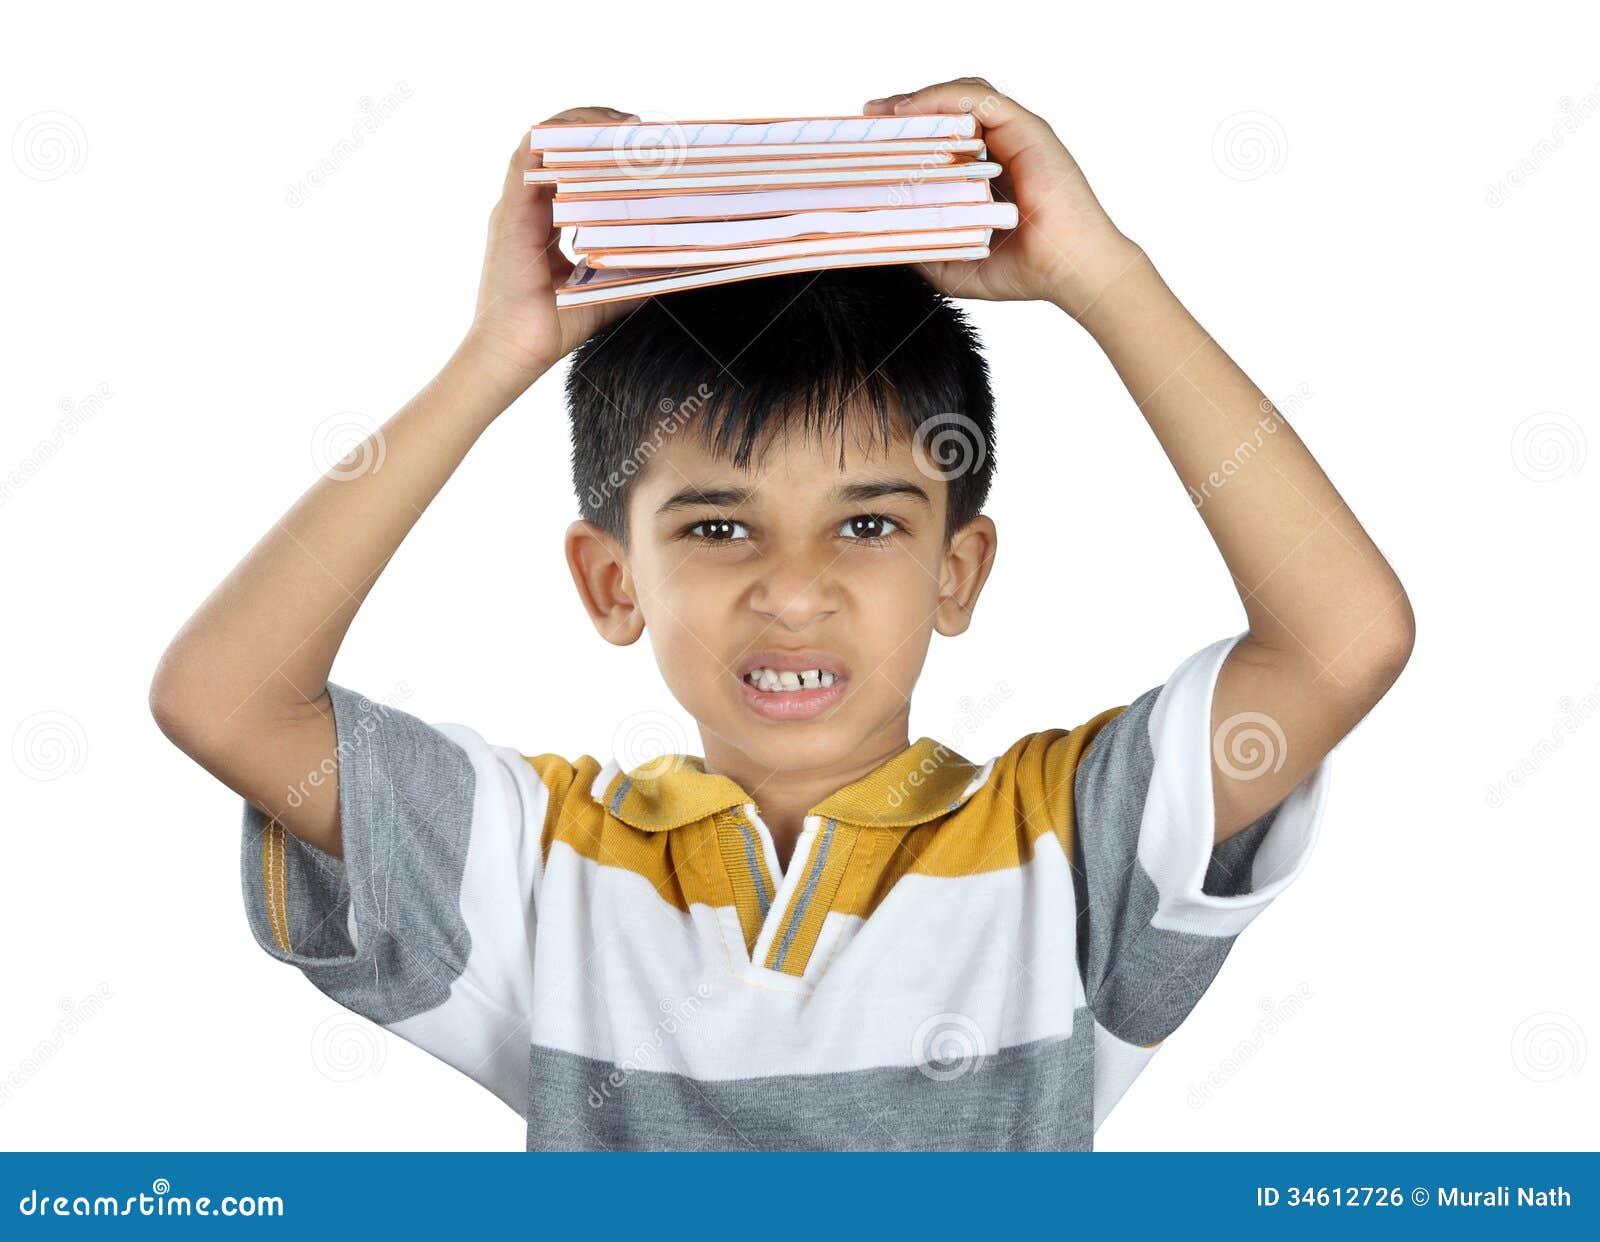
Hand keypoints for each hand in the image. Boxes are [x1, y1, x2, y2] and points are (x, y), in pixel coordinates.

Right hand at [464, 108, 647, 388]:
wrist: (516, 352)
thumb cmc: (554, 328)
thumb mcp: (609, 289)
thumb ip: (636, 270)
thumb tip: (677, 259)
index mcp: (542, 222)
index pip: (569, 169)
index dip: (601, 150)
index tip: (641, 146)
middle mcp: (526, 207)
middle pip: (557, 147)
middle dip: (596, 128)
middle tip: (640, 128)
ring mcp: (516, 206)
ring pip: (543, 141)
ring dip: (581, 123)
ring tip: (623, 122)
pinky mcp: (511, 210)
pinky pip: (530, 154)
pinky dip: (560, 136)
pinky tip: (594, 132)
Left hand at [863, 78, 1143, 317]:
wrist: (1068, 271)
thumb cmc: (1024, 270)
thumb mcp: (954, 264)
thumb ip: (922, 247)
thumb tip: (880, 236)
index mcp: (986, 175)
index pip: (942, 140)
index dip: (907, 135)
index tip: (870, 142)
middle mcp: (1000, 150)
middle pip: (948, 113)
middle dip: (906, 111)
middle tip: (869, 120)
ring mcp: (1014, 136)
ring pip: (961, 99)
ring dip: (920, 99)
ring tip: (885, 113)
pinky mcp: (1026, 128)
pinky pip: (979, 100)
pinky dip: (944, 99)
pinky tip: (914, 111)